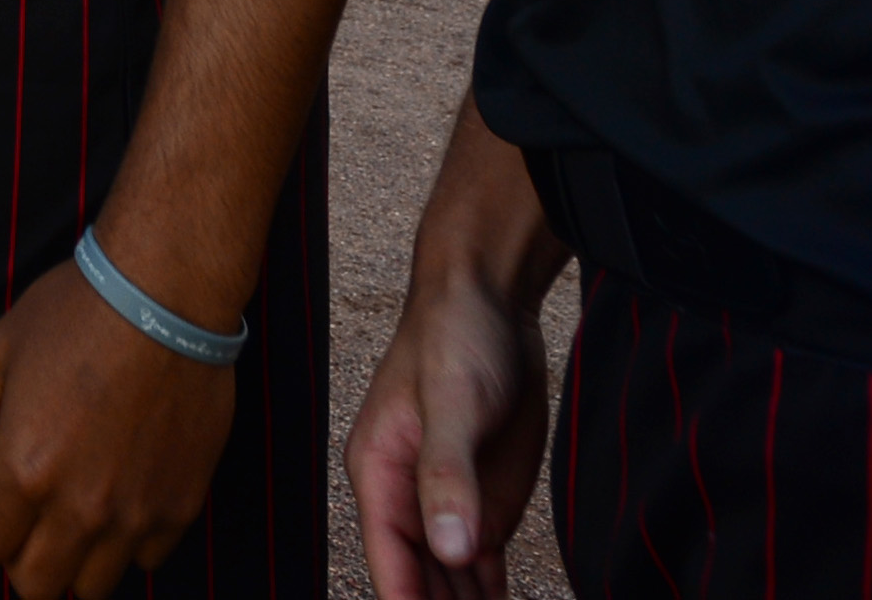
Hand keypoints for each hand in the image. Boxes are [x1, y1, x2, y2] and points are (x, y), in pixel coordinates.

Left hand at [0, 258, 236, 597]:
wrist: (166, 294)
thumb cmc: (77, 313)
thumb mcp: (1, 352)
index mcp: (24, 469)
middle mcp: (79, 506)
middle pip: (37, 585)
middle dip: (16, 558)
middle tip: (16, 521)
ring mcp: (135, 511)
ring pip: (94, 585)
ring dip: (73, 559)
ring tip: (65, 518)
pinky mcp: (181, 503)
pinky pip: (148, 558)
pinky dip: (128, 544)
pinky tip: (116, 503)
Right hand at [345, 262, 552, 598]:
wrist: (491, 299)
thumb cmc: (456, 336)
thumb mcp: (453, 402)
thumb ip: (448, 476)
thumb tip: (450, 551)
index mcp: (380, 476)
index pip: (392, 566)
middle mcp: (408, 501)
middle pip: (420, 585)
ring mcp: (448, 506)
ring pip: (452, 587)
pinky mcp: (485, 505)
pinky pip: (485, 573)